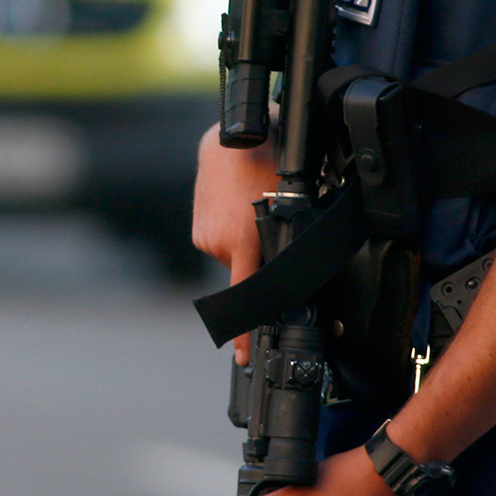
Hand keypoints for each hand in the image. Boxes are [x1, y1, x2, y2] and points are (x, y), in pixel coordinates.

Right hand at [192, 123, 280, 363]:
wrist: (231, 139)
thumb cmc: (268, 161)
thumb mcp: (289, 200)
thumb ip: (289, 238)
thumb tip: (297, 266)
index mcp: (242, 240)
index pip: (245, 295)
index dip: (242, 330)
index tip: (241, 355)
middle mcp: (218, 242)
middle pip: (246, 270)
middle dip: (259, 258)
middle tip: (269, 227)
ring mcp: (205, 236)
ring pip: (234, 255)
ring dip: (246, 242)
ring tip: (253, 208)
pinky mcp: (198, 228)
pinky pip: (222, 242)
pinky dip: (233, 232)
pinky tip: (240, 208)